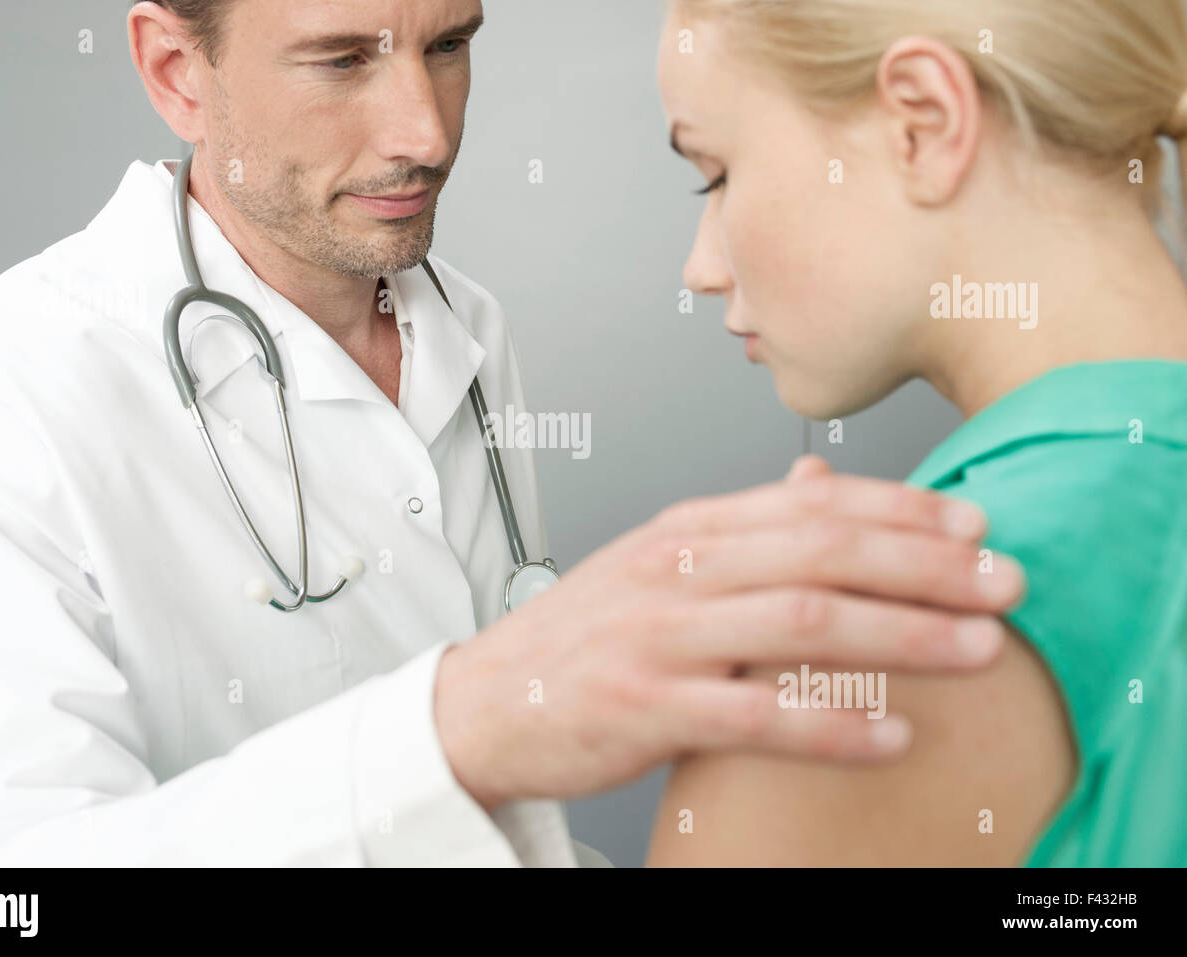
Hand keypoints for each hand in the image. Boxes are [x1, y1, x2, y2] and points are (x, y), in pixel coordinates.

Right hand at [435, 455, 1022, 810]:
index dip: (902, 509)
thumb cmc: (583, 635)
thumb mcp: (659, 562)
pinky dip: (835, 725)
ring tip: (979, 648)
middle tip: (1006, 580)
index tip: (975, 525)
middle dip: (926, 565)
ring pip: (802, 622)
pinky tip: (893, 734)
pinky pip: (757, 714)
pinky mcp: (645, 707)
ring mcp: (660, 636)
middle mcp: (678, 569)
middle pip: (822, 551)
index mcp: (687, 530)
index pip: (810, 500)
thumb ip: (745, 527)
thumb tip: (823, 483)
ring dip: (903, 634)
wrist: (484, 701)